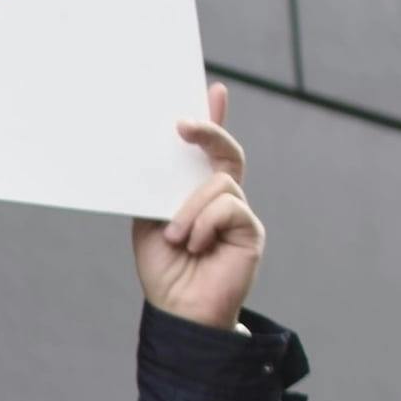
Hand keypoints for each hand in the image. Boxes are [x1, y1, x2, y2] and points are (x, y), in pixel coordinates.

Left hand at [134, 82, 262, 330]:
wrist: (179, 309)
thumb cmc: (163, 269)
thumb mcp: (148, 222)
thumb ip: (157, 192)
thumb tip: (153, 157)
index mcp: (197, 194)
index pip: (209, 152)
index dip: (214, 120)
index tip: (213, 91)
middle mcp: (223, 198)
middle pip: (225, 152)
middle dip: (208, 132)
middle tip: (183, 125)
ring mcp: (239, 212)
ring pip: (218, 183)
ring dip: (188, 209)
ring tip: (175, 238)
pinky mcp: (251, 229)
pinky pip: (228, 206)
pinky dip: (203, 223)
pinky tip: (194, 245)